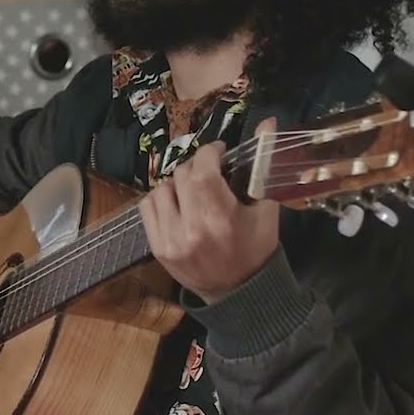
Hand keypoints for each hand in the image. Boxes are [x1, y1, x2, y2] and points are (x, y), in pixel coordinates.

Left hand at [138, 118, 281, 303]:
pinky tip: (177, 204)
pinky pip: (146, 207)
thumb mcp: (267, 210)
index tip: (218, 152)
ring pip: (161, 189)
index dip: (209, 153)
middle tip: (209, 172)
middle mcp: (191, 229)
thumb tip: (267, 121)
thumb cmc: (256, 250)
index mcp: (220, 219)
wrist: (238, 293)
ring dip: (177, 184)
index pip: (202, 170)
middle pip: (181, 176)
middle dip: (196, 168)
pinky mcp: (156, 247)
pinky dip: (160, 199)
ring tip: (193, 191)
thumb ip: (263, 166)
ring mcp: (170, 239)